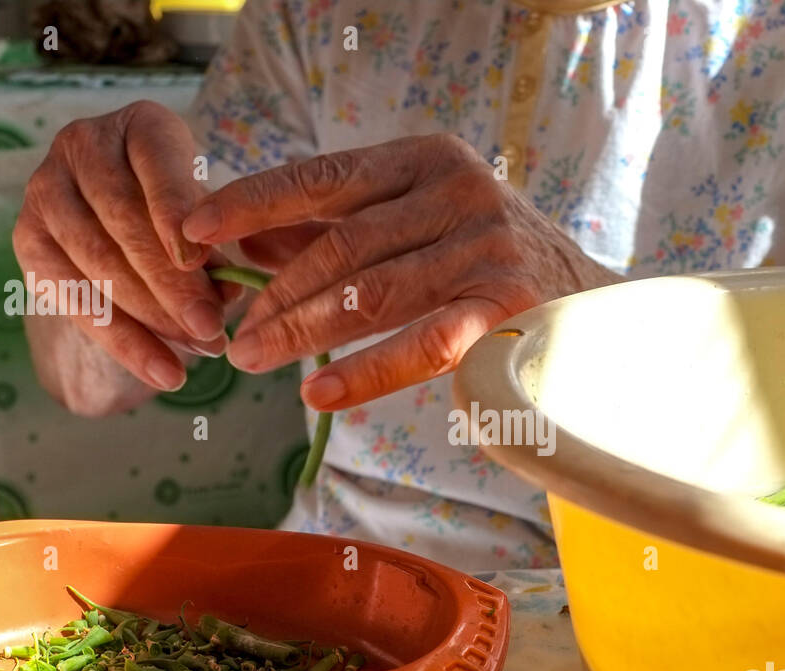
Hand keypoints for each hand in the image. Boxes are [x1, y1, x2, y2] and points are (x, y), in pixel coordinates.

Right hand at [13, 100, 232, 400]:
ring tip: (197, 352)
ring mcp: (46, 190)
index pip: (157, 163)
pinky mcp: (28, 239)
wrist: (126, 214)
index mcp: (141, 125)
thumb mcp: (210, 213)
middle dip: (170, 282)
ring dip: (150, 317)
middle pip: (122, 219)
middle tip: (211, 328)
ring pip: (95, 260)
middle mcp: (83, 145)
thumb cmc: (186, 212)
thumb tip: (223, 294)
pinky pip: (73, 298)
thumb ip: (216, 243)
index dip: (175, 211)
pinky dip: (123, 341)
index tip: (198, 259)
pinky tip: (162, 372)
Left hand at [181, 133, 621, 409]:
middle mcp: (458, 192)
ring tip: (253, 360)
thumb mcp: (416, 223)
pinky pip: (424, 344)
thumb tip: (243, 243)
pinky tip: (321, 396)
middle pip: (341, 247)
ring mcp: (486, 248)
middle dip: (275, 292)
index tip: (192, 230)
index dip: (252, 202)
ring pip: (372, 295)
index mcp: (425, 159)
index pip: (322, 177)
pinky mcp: (509, 307)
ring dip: (304, 333)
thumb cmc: (486, 260)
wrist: (592, 302)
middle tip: (228, 332)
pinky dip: (368, 372)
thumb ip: (337, 228)